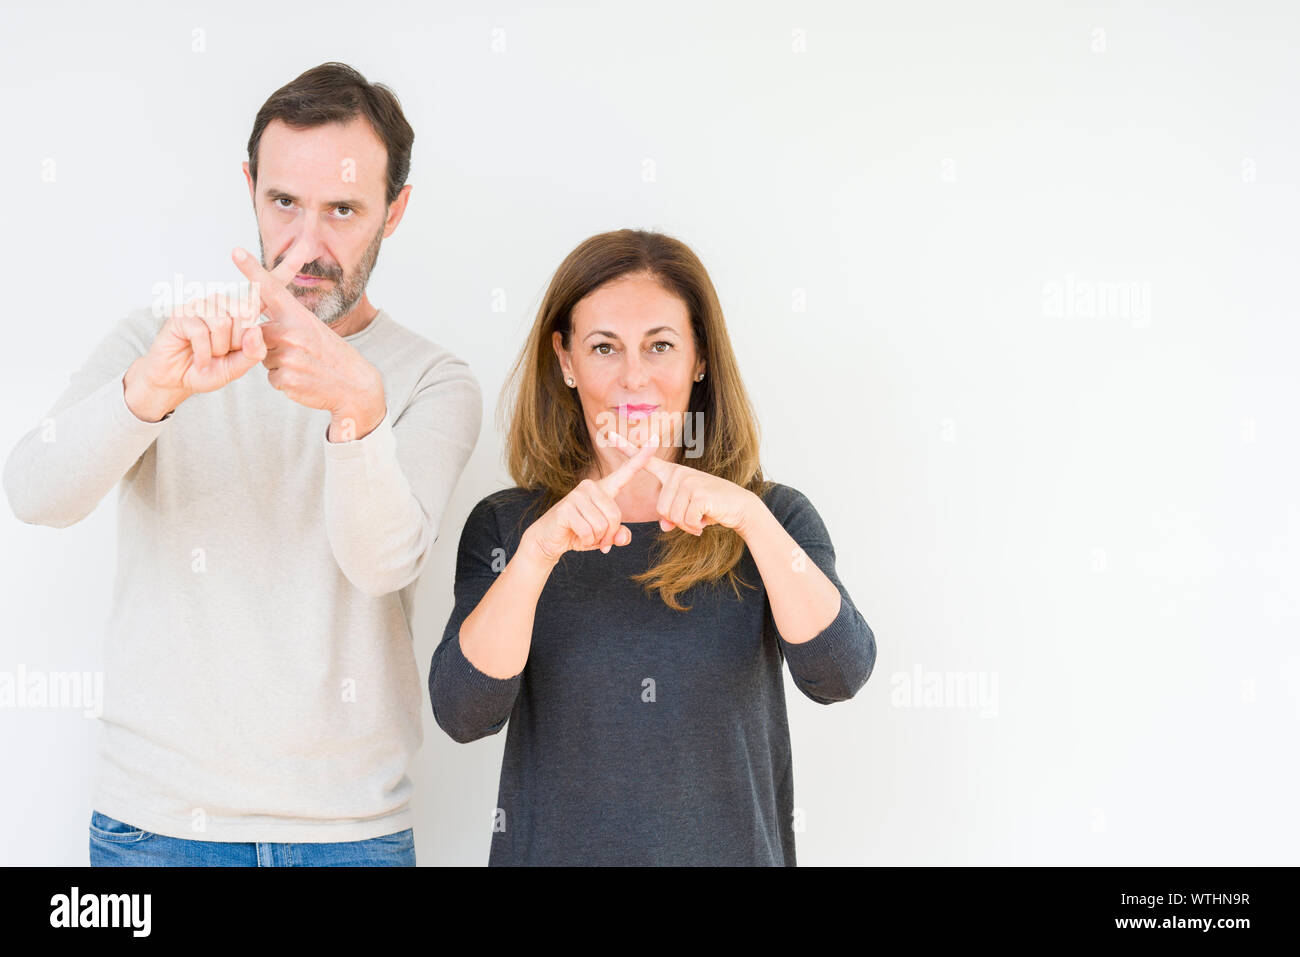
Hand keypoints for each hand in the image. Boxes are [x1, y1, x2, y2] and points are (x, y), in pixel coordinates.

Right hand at [132, 260, 297, 399]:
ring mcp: (203, 304)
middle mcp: (224, 302)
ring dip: (218, 349)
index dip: (287, 267)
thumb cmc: (209, 370)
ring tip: (210, 356)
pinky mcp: (183, 312)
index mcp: (242, 312)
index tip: (305, 248)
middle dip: (237, 344)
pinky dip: (204, 353)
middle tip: (223, 355)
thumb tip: (254, 329)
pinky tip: (199, 359)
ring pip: (224, 323)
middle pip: (246, 315)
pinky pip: (203, 332)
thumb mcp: (238, 366)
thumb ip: (251, 352)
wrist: (176, 379)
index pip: (268, 287)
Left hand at [231, 241, 384, 435]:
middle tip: (298, 351)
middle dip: (268, 343)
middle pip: (257, 333)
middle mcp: (292, 332)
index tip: (235, 251)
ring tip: (302, 365)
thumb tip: (257, 322)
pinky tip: (302, 379)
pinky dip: (283, 380)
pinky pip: (271, 378)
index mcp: (299, 316)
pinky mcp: (286, 378)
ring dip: (276, 363)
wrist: (354, 386)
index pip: (271, 288)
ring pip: (262, 357)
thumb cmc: (331, 356)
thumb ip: (286, 322)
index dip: (251, 269)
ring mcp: (288, 355)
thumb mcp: (314, 329)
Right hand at [522, 433, 661, 563]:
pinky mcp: (567, 508)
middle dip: (608, 535)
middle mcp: (590, 487)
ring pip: (602, 525)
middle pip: (615, 515)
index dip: (642, 457)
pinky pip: (588, 531)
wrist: (548, 539)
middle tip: (599, 541)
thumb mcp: (603, 537)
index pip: (626, 471)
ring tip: (585, 536)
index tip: (655, 440)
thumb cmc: (577, 534)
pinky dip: (586, 540)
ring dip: (596, 539)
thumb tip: (623, 537)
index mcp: (603, 489)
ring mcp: (577, 495)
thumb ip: (618, 535)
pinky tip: (576, 536)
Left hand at [604, 427, 758, 536]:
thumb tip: (664, 525)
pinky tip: (707, 518)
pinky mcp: (697, 493)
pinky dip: (696, 526)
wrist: (741, 507)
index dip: (626, 449)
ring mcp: (688, 481)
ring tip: (703, 515)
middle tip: (697, 516)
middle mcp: (679, 474)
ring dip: (688, 524)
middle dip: (678, 520)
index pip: (646, 461)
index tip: (609, 436)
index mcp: (674, 474)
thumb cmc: (713, 508)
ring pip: (672, 516)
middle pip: (661, 510)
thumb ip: (673, 515)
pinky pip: (686, 520)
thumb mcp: (689, 511)